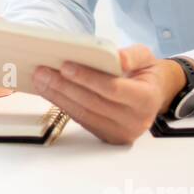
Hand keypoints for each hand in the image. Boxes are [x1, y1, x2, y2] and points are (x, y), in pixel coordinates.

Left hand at [31, 45, 181, 144]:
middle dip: (64, 86)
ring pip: (83, 114)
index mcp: (147, 99)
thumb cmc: (145, 74)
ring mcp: (121, 133)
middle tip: (42, 71)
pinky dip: (63, 105)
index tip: (65, 66)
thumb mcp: (146, 58)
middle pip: (92, 103)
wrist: (154, 96)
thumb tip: (117, 57)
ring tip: (40, 79)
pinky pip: (81, 121)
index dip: (87, 78)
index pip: (112, 89)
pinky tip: (50, 91)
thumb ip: (133, 55)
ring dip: (57, 97)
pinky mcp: (108, 137)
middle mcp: (135, 121)